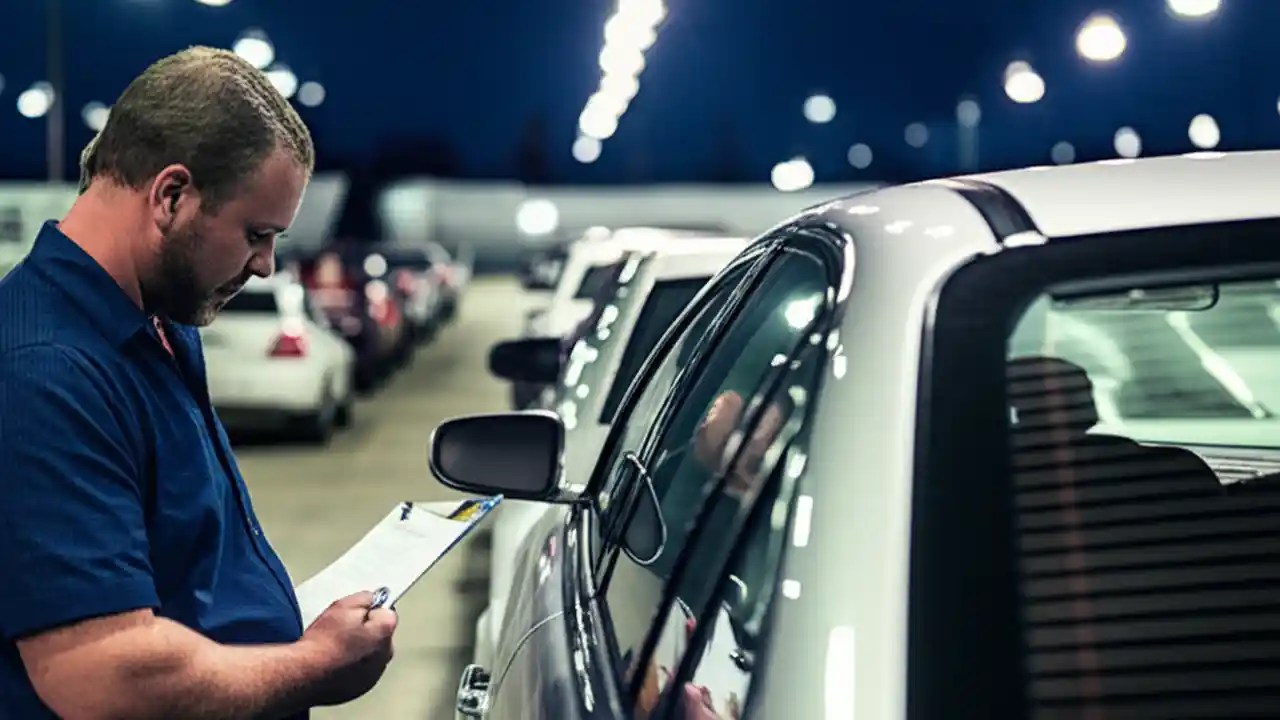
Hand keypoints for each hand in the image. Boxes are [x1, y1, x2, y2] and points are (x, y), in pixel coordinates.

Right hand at [300, 590, 398, 705]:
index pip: (387, 613)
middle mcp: (385, 656)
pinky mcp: (360, 689)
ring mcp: (373, 675)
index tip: (356, 613)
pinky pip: (360, 672)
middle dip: (366, 631)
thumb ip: (364, 599)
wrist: (304, 673)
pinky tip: (333, 664)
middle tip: (342, 631)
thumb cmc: (323, 642)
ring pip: (370, 655)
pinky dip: (351, 668)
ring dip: (359, 651)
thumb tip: (371, 600)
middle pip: (380, 636)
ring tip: (335, 649)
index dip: (370, 611)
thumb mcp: (343, 606)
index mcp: (385, 633)